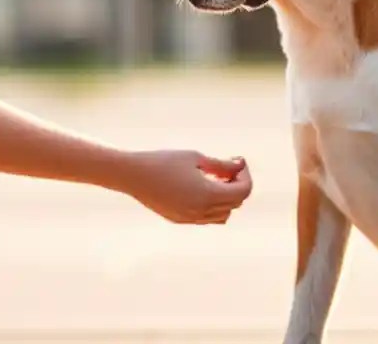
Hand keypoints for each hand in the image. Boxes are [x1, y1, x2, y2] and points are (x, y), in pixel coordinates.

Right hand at [119, 150, 251, 223]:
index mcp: (208, 195)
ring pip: (223, 215)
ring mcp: (190, 219)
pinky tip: (201, 188)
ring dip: (226, 198)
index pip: (242, 191)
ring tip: (214, 179)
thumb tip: (240, 165)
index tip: (237, 161)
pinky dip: (212, 206)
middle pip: (235, 204)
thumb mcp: (195, 157)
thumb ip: (221, 164)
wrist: (132, 175)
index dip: (245, 175)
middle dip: (237, 185)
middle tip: (227, 167)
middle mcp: (201, 211)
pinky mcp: (179, 220)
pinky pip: (206, 218)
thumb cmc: (163, 160)